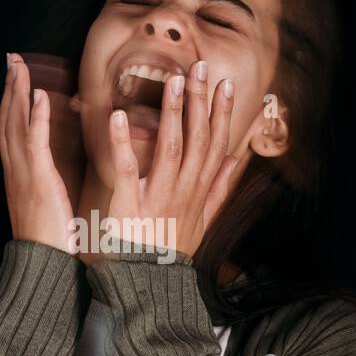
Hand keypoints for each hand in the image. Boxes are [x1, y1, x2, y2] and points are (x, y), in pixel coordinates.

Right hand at [0, 52, 77, 253]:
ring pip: (15, 125)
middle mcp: (15, 171)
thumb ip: (49, 184)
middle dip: (10, 88)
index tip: (16, 77)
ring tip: (20, 66)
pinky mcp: (38, 182)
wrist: (43, 267)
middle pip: (7, 121)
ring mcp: (23, 175)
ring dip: (17, 93)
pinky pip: (35, 144)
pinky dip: (35, 118)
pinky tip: (39, 96)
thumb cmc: (51, 243)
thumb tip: (55, 172)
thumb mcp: (48, 205)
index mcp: (19, 176)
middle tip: (12, 59)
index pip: (11, 130)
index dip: (12, 102)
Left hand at [105, 60, 237, 258]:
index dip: (221, 113)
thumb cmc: (170, 254)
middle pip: (198, 139)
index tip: (226, 84)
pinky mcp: (130, 207)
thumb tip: (235, 162)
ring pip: (171, 147)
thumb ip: (218, 190)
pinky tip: (120, 116)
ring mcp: (159, 198)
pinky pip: (128, 170)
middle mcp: (184, 191)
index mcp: (198, 192)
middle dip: (201, 101)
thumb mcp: (202, 223)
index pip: (215, 145)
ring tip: (174, 80)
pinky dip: (123, 142)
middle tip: (202, 66)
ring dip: (173, 112)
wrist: (148, 289)